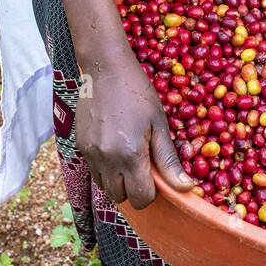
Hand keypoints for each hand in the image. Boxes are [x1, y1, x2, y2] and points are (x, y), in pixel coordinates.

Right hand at [75, 51, 192, 208]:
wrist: (105, 67)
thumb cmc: (138, 92)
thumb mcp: (159, 123)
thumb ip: (169, 160)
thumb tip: (186, 188)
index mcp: (130, 154)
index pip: (141, 198)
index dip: (152, 192)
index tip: (157, 175)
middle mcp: (106, 159)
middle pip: (121, 197)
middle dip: (134, 189)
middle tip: (143, 166)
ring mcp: (90, 153)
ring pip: (104, 187)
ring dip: (118, 180)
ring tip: (128, 155)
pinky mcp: (80, 146)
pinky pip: (93, 170)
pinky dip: (105, 168)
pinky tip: (114, 146)